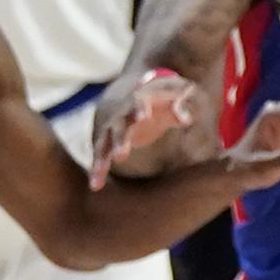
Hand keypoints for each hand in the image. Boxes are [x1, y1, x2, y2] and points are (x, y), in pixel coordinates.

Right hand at [89, 68, 196, 186]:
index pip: (138, 102)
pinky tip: (96, 185)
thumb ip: (181, 104)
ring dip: (102, 158)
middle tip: (121, 154)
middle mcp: (120, 114)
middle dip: (120, 139)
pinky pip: (100, 157)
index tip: (143, 116)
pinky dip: (97, 170)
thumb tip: (184, 118)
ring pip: (104, 143)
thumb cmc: (157, 97)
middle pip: (119, 126)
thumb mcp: (172, 95)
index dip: (139, 108)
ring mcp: (110, 129)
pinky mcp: (104, 143)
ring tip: (100, 172)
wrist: (123, 94)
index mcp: (138, 100)